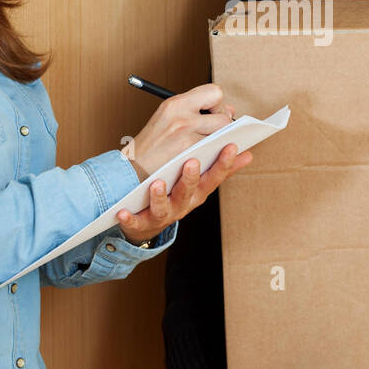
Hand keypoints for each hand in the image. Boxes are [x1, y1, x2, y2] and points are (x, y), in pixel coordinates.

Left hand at [114, 143, 251, 242]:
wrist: (149, 220)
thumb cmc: (177, 193)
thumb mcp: (202, 183)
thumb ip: (222, 168)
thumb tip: (247, 152)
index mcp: (199, 191)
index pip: (214, 176)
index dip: (224, 163)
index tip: (231, 145)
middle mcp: (184, 203)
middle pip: (190, 191)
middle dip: (191, 178)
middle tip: (192, 162)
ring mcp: (164, 214)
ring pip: (164, 207)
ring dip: (161, 197)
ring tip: (157, 184)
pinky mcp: (142, 223)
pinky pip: (136, 223)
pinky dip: (130, 218)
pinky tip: (122, 212)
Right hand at [125, 83, 235, 181]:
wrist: (131, 171)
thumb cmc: (152, 146)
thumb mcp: (168, 118)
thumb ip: (197, 111)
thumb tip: (230, 109)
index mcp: (175, 103)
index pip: (214, 92)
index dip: (217, 104)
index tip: (212, 114)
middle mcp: (181, 116)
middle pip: (223, 114)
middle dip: (224, 124)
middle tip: (213, 133)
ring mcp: (186, 136)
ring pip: (222, 134)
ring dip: (221, 140)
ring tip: (213, 145)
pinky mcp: (189, 155)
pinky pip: (216, 152)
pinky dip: (221, 156)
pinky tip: (222, 156)